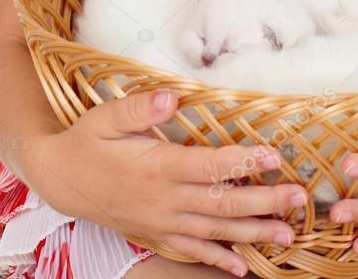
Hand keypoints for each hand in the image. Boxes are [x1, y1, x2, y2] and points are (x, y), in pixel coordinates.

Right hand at [29, 88, 308, 276]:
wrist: (60, 179)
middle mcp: (163, 199)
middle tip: (297, 199)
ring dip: (252, 232)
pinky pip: (191, 250)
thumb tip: (171, 97)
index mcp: (156, 166)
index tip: (274, 156)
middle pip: (221, 202)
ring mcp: (161, 221)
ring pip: (214, 230)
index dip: (243, 161)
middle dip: (263, 201)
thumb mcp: (106, 116)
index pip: (209, 165)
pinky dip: (217, 260)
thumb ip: (139, 107)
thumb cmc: (87, 140)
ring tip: (286, 234)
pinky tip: (242, 267)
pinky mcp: (155, 233)